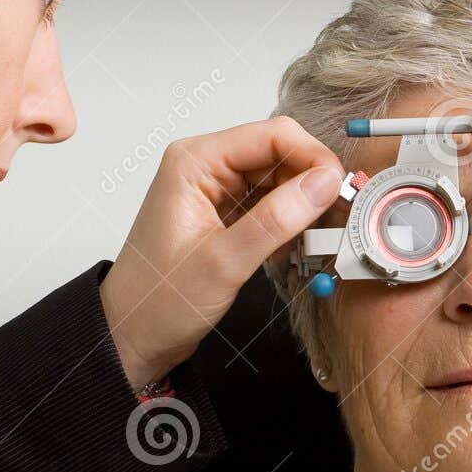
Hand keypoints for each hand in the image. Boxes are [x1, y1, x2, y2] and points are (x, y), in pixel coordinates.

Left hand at [99, 118, 343, 388]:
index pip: (272, 135)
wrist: (132, 335)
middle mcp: (206, 166)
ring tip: (307, 243)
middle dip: (311, 185)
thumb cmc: (158, 302)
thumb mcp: (223, 263)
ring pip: (280, 180)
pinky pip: (271, 204)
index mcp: (195, 162)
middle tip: (332, 221)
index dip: (313, 157)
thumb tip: (323, 182)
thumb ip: (276, 219)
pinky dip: (288, 224)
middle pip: (280, 154)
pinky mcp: (226, 212)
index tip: (339, 190)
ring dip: (301, 208)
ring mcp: (216, 189)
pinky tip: (287, 250)